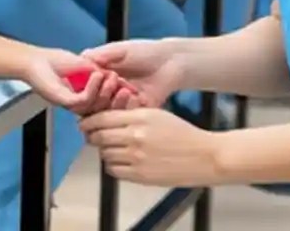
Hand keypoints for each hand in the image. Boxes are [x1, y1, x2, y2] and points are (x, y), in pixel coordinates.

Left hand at [21, 48, 126, 114]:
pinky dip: (93, 88)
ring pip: (96, 105)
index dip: (123, 98)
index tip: (135, 91)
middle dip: (119, 97)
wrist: (36, 61)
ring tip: (113, 77)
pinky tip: (97, 75)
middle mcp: (83, 104)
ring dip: (106, 91)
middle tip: (129, 87)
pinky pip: (83, 100)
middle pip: (107, 108)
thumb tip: (124, 81)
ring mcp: (74, 105)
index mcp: (90, 97)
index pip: (111, 103)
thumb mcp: (89, 65)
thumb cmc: (58, 62)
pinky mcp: (65, 101)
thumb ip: (104, 73)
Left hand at [80, 108, 224, 185]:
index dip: (88, 122)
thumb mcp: (157, 114)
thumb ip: (131, 115)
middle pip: (98, 137)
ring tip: (113, 149)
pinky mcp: (141, 175)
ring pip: (104, 154)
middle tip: (92, 137)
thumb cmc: (184, 134)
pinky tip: (121, 162)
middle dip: (92, 137)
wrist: (206, 156)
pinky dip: (113, 166)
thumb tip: (107, 119)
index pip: (101, 118)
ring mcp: (136, 157)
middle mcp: (134, 136)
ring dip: (104, 152)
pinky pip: (114, 170)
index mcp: (139, 117)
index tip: (83, 124)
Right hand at [83, 40, 186, 108]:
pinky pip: (125, 116)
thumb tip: (80, 58)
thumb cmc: (144, 51)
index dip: (84, 86)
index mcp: (100, 77)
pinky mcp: (136, 111)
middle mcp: (108, 92)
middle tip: (112, 81)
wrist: (172, 61)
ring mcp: (121, 103)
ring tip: (124, 88)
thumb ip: (100, 54)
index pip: (84, 88)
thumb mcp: (120, 49)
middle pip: (93, 103)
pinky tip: (133, 95)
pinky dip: (127, 107)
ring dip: (112, 101)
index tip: (91, 77)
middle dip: (99, 94)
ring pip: (107, 112)